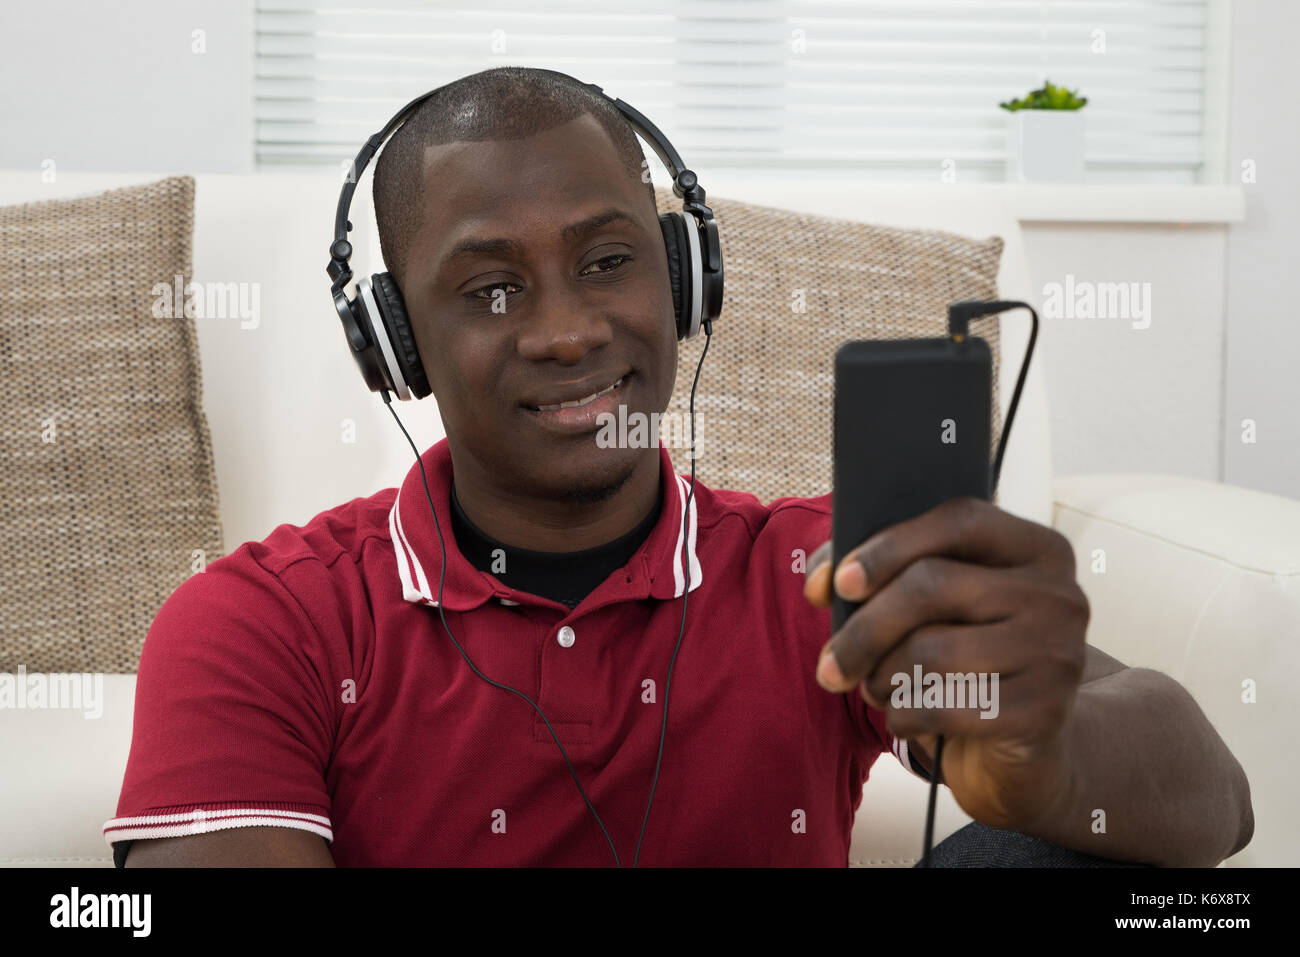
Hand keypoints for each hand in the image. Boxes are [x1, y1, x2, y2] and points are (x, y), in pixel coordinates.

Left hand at [803, 497, 1089, 831]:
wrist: (1024, 747)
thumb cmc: (966, 658)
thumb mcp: (929, 608)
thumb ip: (875, 575)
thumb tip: (823, 584)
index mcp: (1034, 547)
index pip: (957, 521)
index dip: (889, 547)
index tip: (841, 582)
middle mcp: (1058, 593)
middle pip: (932, 585)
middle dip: (864, 629)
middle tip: (830, 664)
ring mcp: (1058, 652)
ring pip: (932, 650)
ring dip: (882, 678)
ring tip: (877, 688)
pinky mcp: (1045, 712)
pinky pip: (944, 707)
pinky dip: (905, 715)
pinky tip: (905, 716)